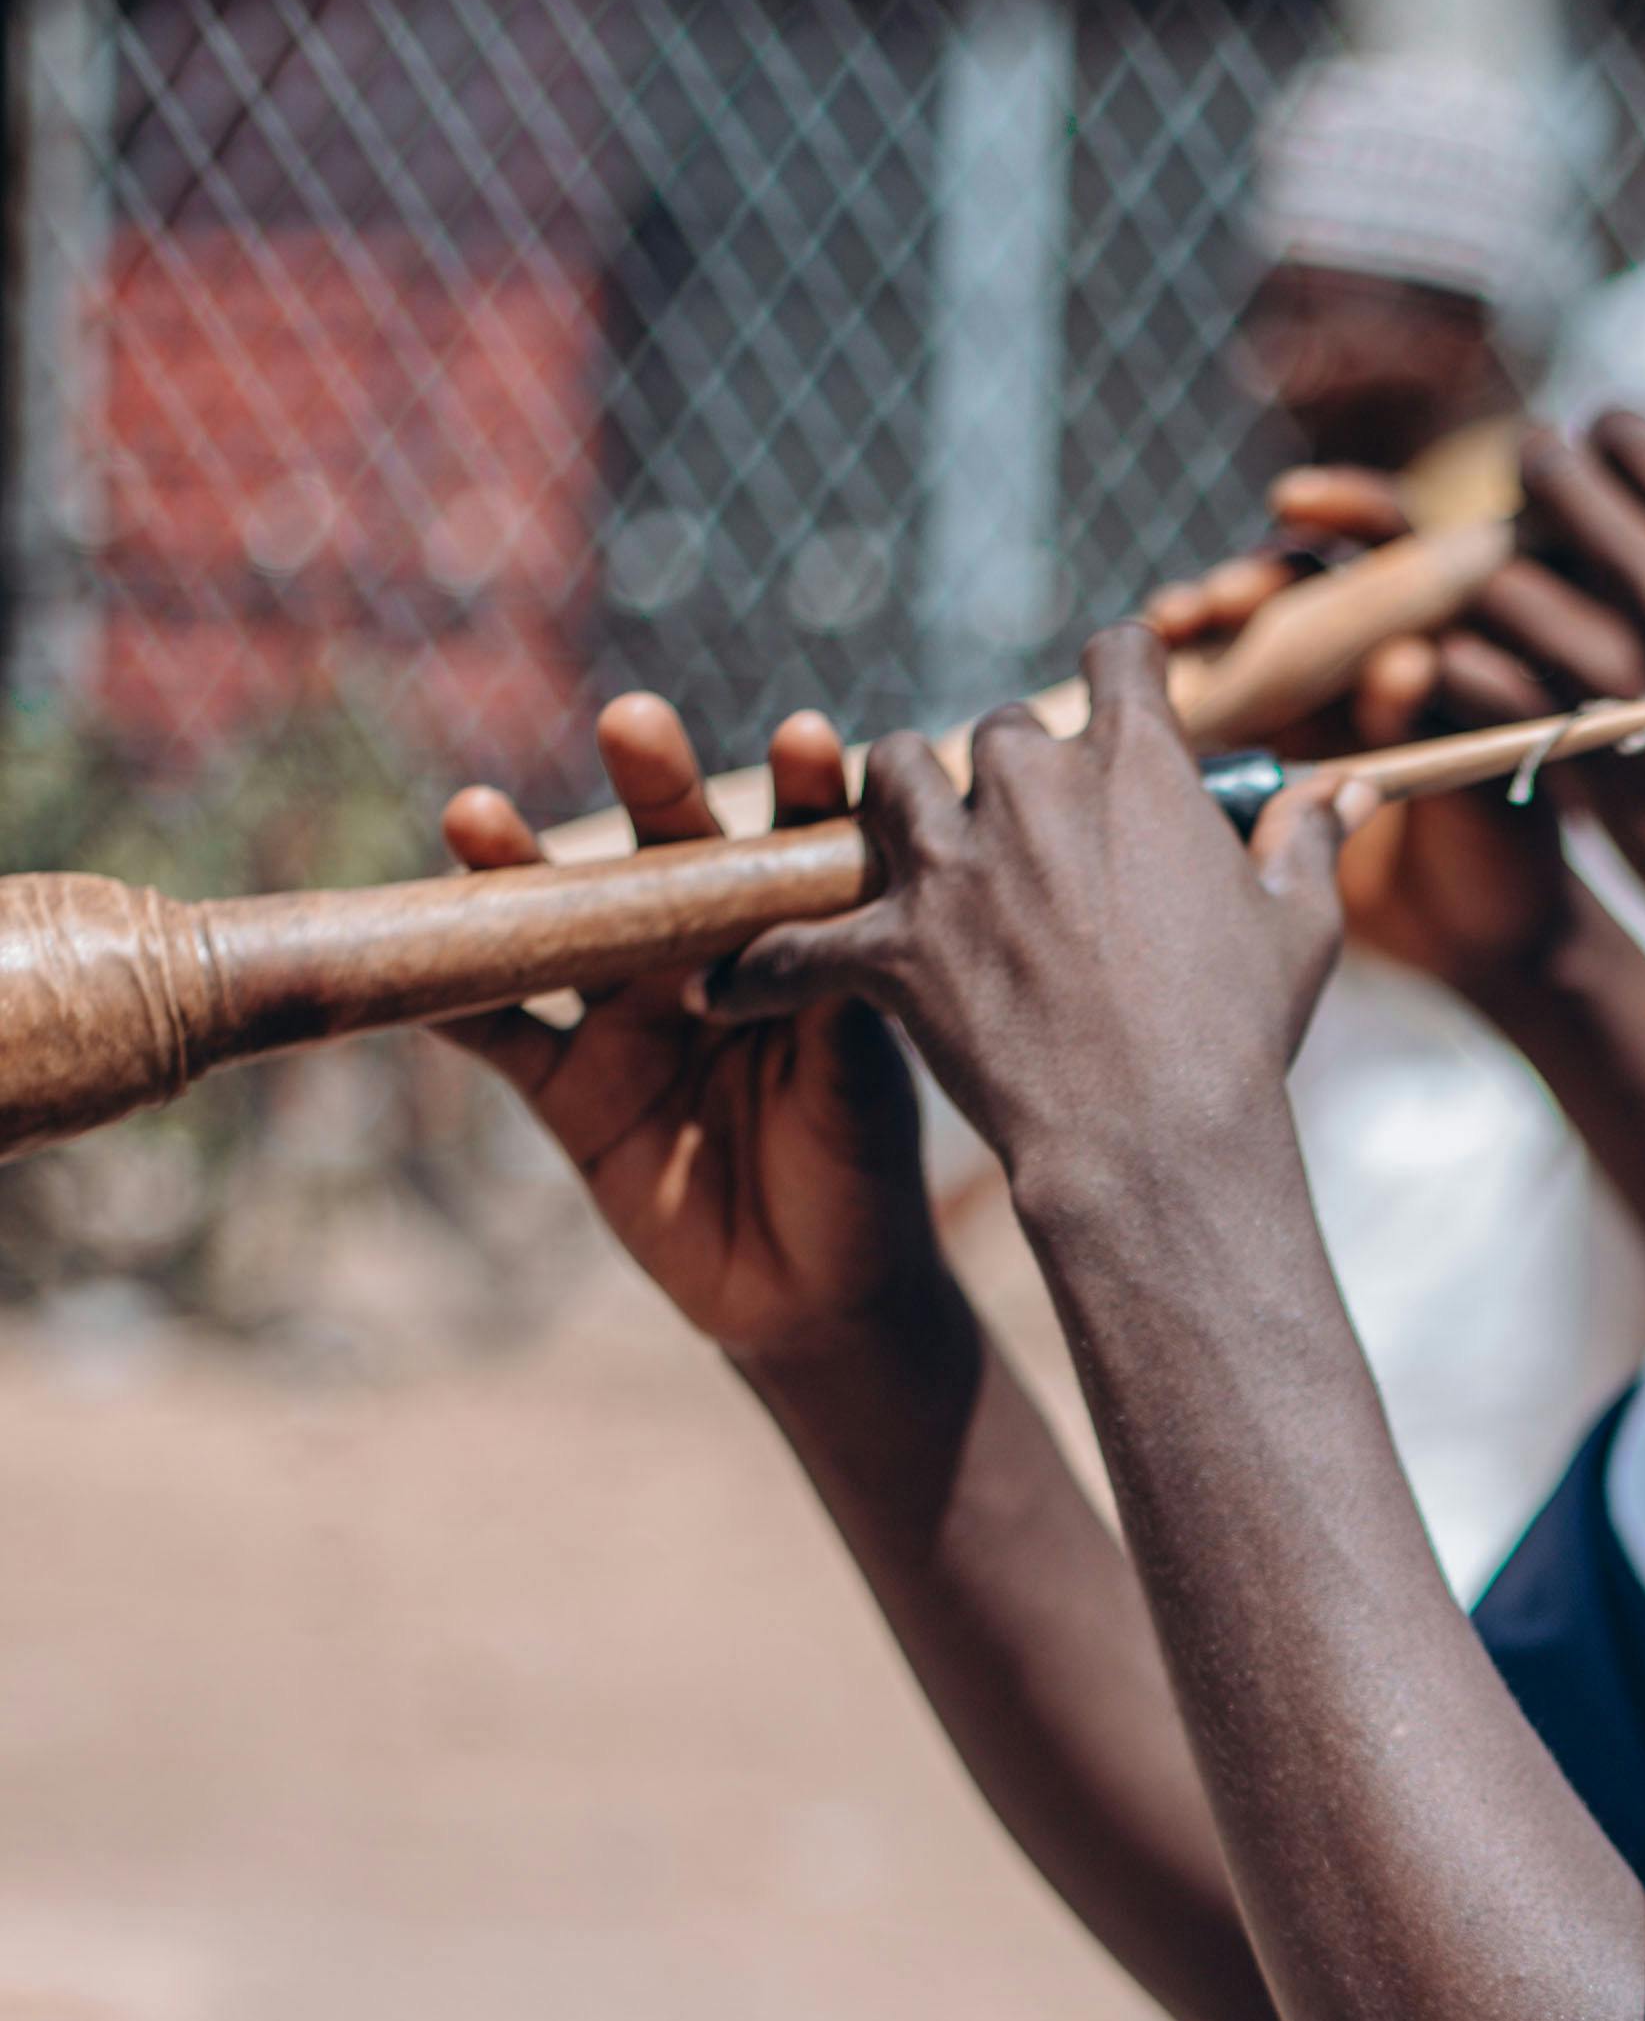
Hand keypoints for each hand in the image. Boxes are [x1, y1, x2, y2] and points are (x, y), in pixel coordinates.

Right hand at [438, 698, 940, 1370]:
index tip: (807, 742)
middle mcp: (694, 954)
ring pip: (556, 924)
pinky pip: (494, 1036)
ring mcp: (620, 1014)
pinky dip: (446, 1003)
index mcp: (783, 940)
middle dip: (652, 786)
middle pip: (663, 853)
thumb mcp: (857, 1080)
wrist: (813, 1295)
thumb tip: (799, 919)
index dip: (797, 789)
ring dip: (511, 868)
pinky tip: (410, 961)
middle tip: (637, 726)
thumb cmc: (858, 1166)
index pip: (789, 846)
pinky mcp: (563, 1088)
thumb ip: (824, 995)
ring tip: (476, 816)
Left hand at [722, 623, 1345, 1212]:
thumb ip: (1308, 841)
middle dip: (1011, 770)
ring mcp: (951, 868)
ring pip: (888, 777)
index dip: (1123, 672)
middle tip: (1030, 836)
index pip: (1118, 655)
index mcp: (1135, 767)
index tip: (1126, 699)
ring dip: (897, 805)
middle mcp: (1030, 790)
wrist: (1156, 1141)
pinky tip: (721, 990)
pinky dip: (763, 970)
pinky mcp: (893, 950)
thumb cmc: (1241, 1036)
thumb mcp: (1299, 930)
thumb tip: (1346, 791)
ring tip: (910, 851)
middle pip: (997, 726)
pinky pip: (799, 946)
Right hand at [1145, 461, 1570, 1005]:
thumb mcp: (1488, 798)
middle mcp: (1370, 656)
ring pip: (1245, 640)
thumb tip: (1402, 660)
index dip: (1344, 509)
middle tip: (1220, 601)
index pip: (1390, 545)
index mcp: (1438, 642)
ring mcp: (1312, 702)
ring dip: (1206, 622)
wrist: (1476, 947)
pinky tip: (1155, 684)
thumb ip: (1446, 732)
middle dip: (1255, 579)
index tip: (1293, 501)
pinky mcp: (1262, 758)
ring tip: (1179, 626)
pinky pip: (1213, 707)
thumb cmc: (1506, 866)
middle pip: (1300, 586)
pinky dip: (1182, 691)